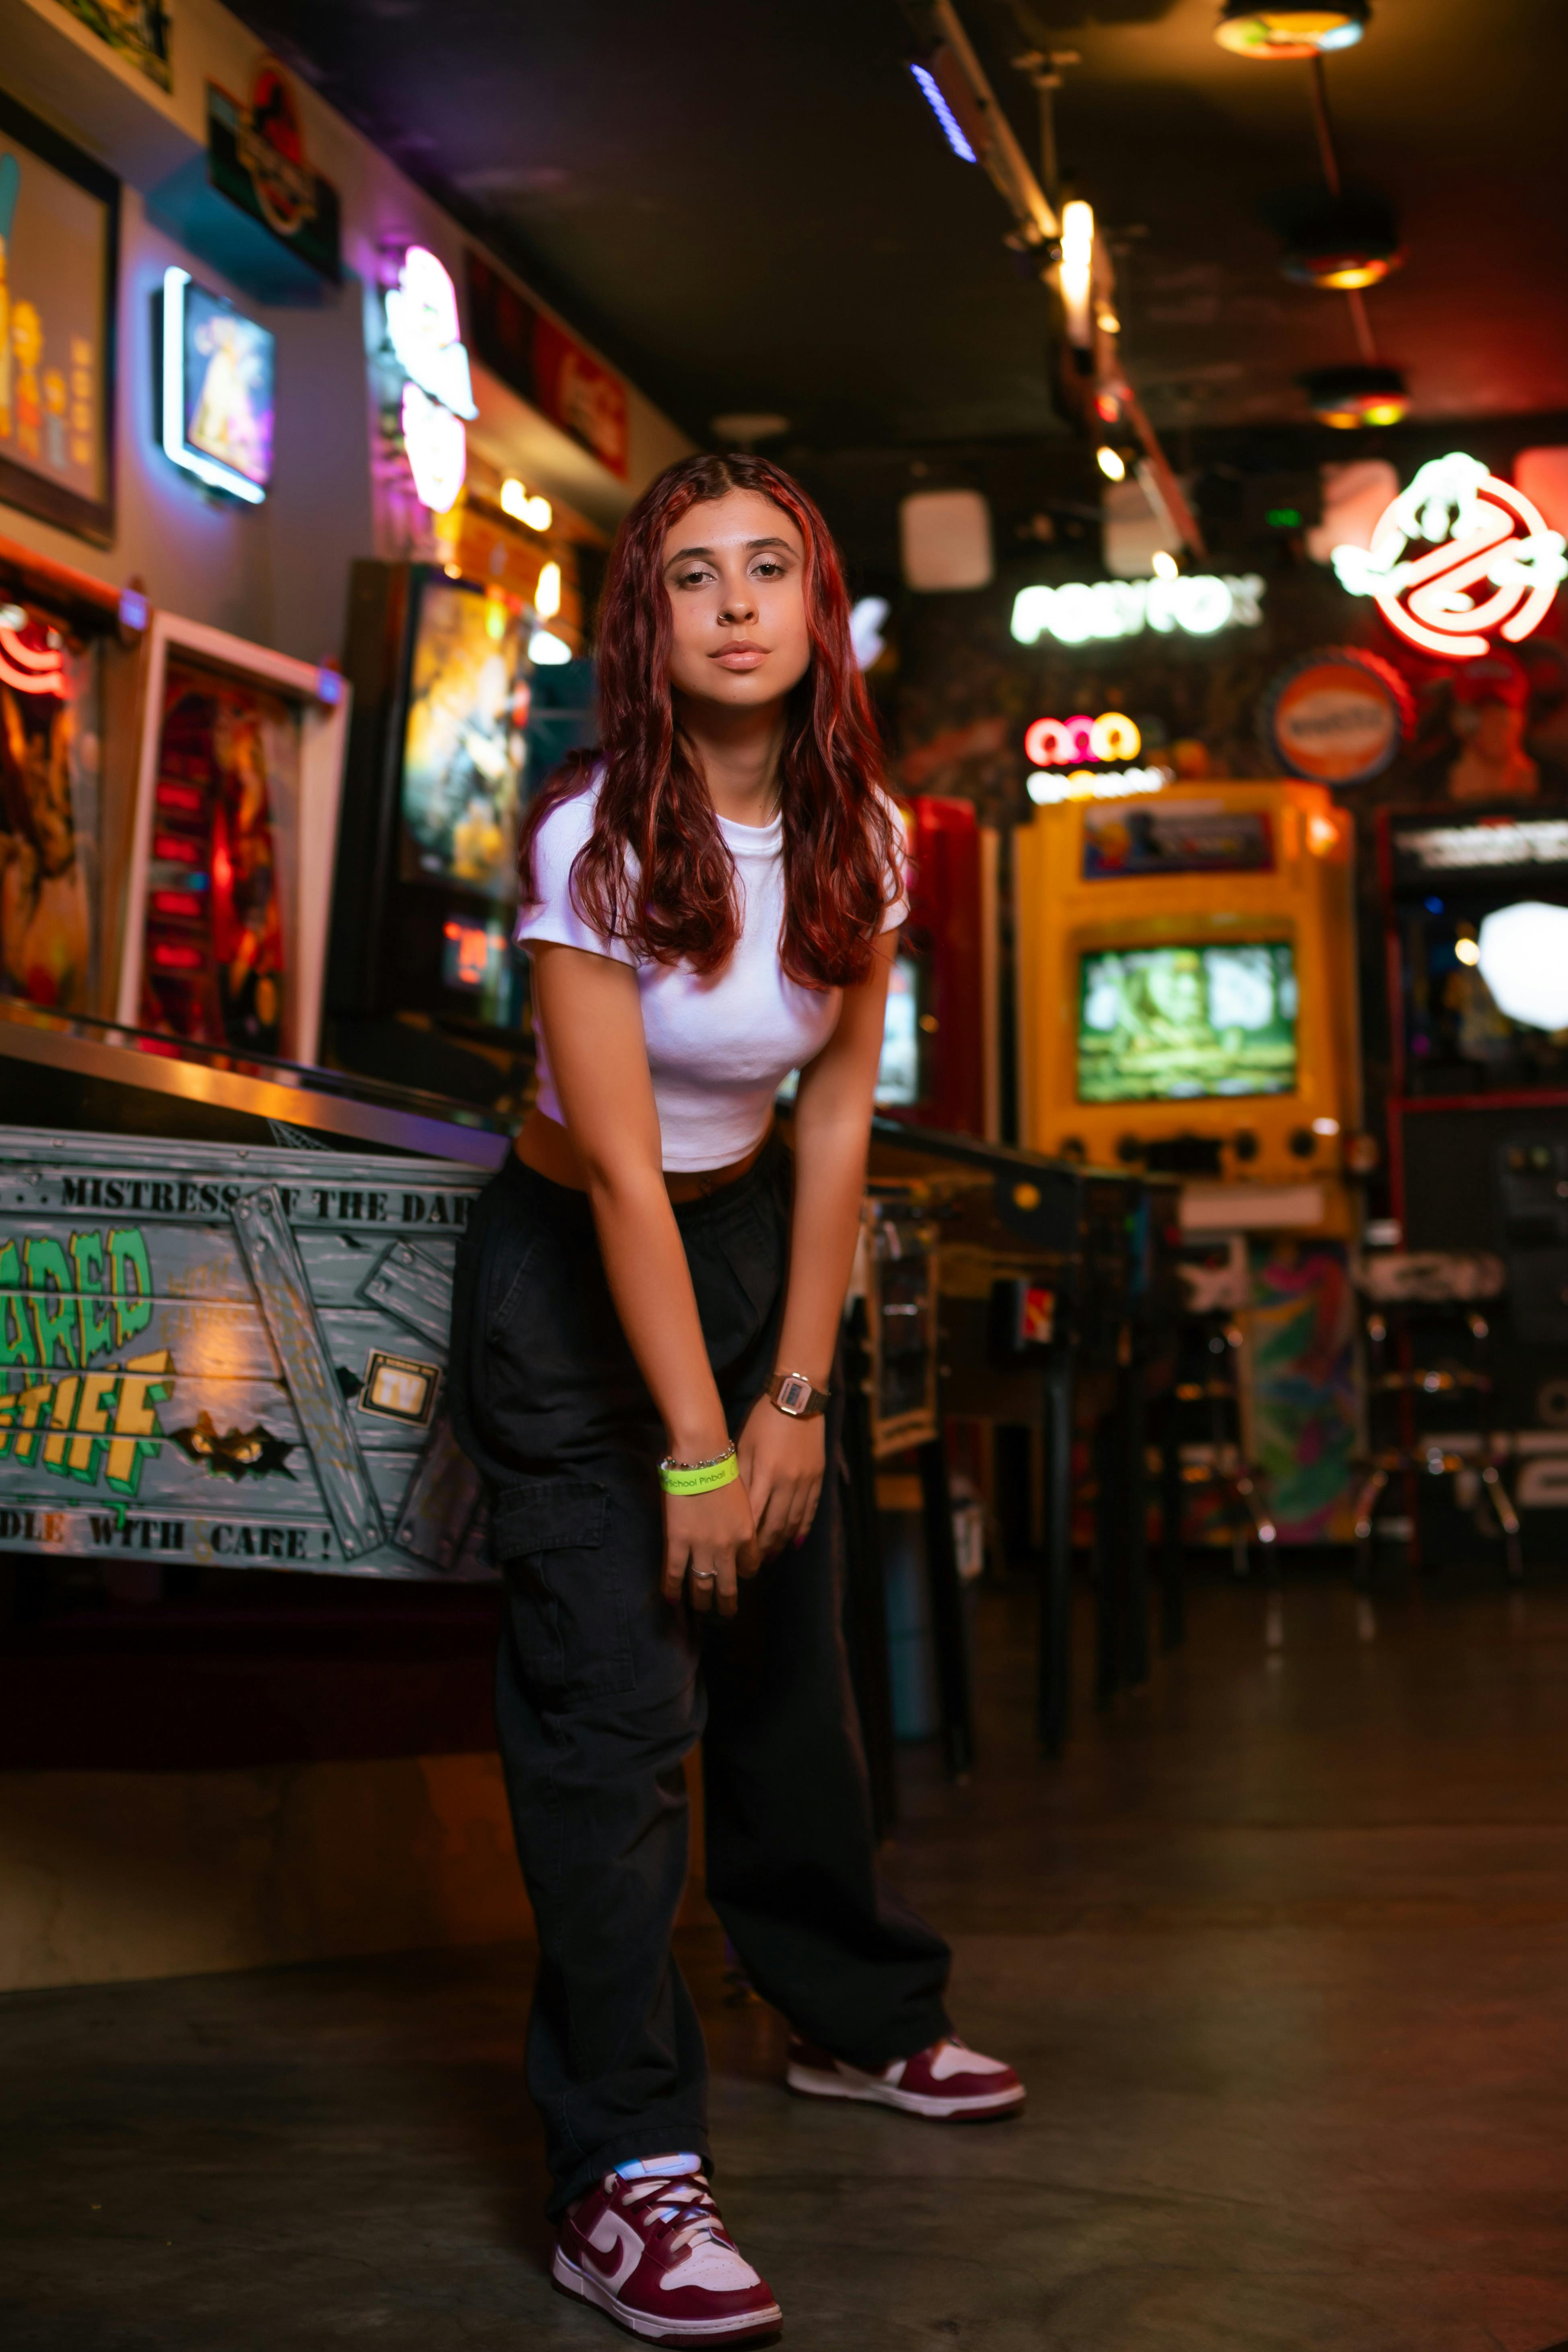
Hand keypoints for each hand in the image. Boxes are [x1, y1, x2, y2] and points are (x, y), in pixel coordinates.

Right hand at [662, 1471, 758, 1617]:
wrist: (701, 1459)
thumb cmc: (723, 1468)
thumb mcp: (744, 1498)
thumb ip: (743, 1519)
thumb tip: (738, 1529)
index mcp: (746, 1534)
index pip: (750, 1566)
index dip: (745, 1574)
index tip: (741, 1576)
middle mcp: (727, 1547)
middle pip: (728, 1584)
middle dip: (727, 1602)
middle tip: (726, 1612)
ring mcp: (702, 1547)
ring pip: (702, 1585)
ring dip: (702, 1601)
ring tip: (701, 1609)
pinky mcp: (677, 1542)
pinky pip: (675, 1572)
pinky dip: (673, 1588)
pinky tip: (672, 1599)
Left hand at [738, 1391, 824, 1560]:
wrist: (797, 1400)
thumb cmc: (762, 1421)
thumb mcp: (743, 1446)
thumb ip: (739, 1478)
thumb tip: (732, 1509)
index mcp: (765, 1474)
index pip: (754, 1517)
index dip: (746, 1541)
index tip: (738, 1556)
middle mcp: (787, 1482)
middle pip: (775, 1525)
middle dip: (764, 1549)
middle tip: (754, 1565)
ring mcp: (805, 1481)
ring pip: (794, 1521)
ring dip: (782, 1542)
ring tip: (771, 1556)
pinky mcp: (818, 1477)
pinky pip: (810, 1510)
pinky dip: (802, 1528)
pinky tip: (794, 1541)